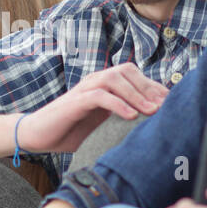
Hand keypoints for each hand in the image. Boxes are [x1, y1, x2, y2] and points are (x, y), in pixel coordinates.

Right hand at [15, 63, 166, 154]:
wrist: (36, 135)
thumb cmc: (67, 130)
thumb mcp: (98, 123)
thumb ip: (117, 116)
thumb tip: (146, 122)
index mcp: (102, 85)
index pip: (132, 75)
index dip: (153, 86)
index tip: (170, 102)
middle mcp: (94, 81)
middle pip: (127, 71)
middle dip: (148, 88)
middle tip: (164, 107)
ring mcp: (83, 89)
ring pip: (114, 79)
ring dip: (136, 94)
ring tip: (152, 111)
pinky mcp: (75, 101)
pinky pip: (99, 96)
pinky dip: (118, 104)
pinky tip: (131, 116)